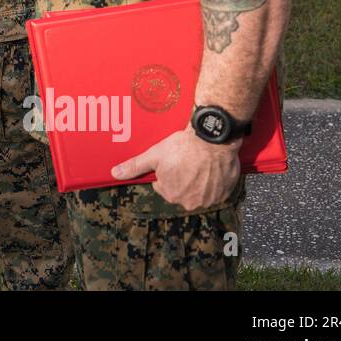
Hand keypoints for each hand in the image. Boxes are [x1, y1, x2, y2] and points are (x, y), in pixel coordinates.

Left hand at [111, 128, 240, 211]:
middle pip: (181, 190)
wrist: (213, 138)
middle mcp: (191, 202)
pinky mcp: (225, 192)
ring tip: (199, 162)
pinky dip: (214, 180)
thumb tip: (114, 173)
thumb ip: (134, 166)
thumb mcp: (154, 155)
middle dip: (182, 177)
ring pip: (200, 190)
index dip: (166, 172)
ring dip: (199, 180)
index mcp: (171, 194)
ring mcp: (210, 199)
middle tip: (185, 160)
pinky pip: (217, 189)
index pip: (164, 186)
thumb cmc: (182, 147)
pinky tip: (211, 167)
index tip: (172, 161)